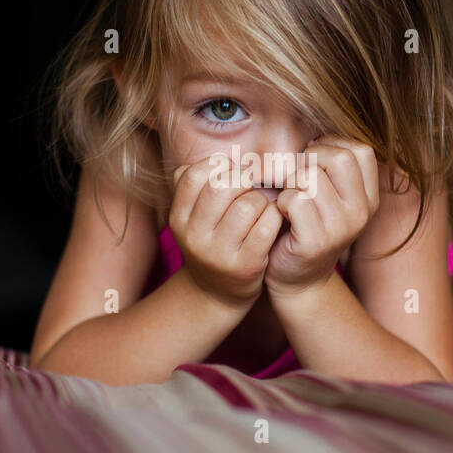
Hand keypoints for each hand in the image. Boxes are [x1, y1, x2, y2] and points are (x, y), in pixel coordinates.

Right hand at [169, 155, 284, 309]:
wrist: (217, 293)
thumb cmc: (211, 241)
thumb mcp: (191, 216)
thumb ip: (192, 184)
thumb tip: (216, 159)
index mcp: (178, 218)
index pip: (195, 175)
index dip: (219, 166)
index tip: (230, 173)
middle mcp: (194, 236)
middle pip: (223, 186)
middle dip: (243, 180)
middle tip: (249, 188)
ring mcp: (219, 254)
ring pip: (249, 204)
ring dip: (262, 200)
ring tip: (260, 207)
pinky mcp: (246, 266)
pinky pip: (267, 226)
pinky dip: (274, 217)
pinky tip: (271, 221)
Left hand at [264, 137, 380, 296]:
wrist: (297, 279)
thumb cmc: (307, 226)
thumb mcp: (330, 195)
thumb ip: (330, 164)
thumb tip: (315, 126)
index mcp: (369, 196)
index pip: (359, 148)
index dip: (329, 146)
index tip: (313, 164)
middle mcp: (362, 211)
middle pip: (337, 157)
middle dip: (308, 161)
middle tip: (298, 181)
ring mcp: (343, 228)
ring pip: (310, 177)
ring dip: (291, 184)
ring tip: (290, 202)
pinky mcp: (318, 241)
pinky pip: (295, 199)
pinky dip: (281, 203)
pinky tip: (283, 216)